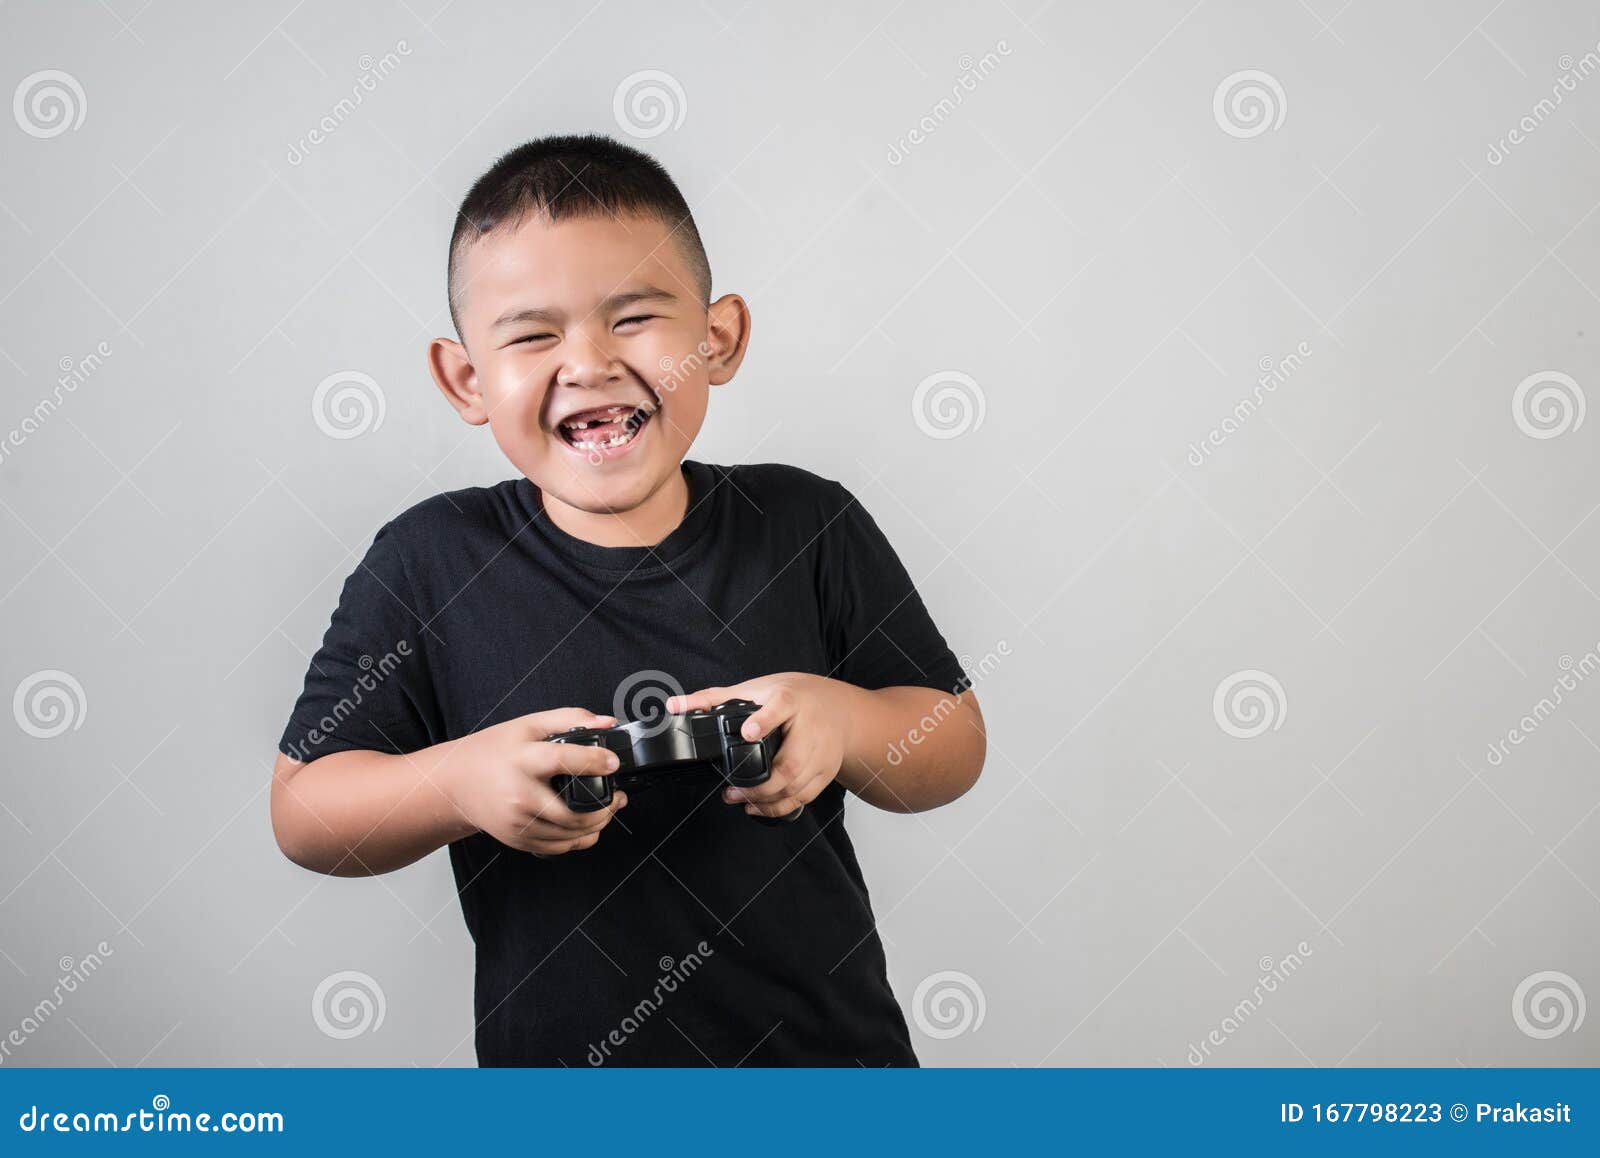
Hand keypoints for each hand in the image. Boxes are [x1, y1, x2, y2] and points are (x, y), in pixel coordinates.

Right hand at [438, 707, 626, 854]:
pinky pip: (559, 847)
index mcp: (523, 760)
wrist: (455, 783)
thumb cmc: (493, 752)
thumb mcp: (528, 725)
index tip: (613, 763)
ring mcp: (518, 822)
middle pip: (573, 812)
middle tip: (618, 796)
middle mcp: (520, 795)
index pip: (564, 760)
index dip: (595, 762)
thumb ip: (570, 719)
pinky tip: (588, 824)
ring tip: (609, 808)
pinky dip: (580, 839)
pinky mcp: (519, 839)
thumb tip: (607, 723)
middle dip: (605, 807)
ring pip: (570, 834)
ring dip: (598, 824)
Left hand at [666, 674, 844, 818]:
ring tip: (740, 801)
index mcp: (791, 700)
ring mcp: (822, 752)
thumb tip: (674, 706)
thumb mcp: (755, 689)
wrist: (840, 709)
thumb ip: (713, 699)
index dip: (764, 721)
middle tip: (731, 791)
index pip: (781, 708)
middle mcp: (811, 727)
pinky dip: (780, 807)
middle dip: (759, 784)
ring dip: (766, 799)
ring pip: (797, 785)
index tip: (747, 732)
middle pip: (791, 762)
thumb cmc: (796, 697)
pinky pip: (804, 796)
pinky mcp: (826, 771)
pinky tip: (758, 807)